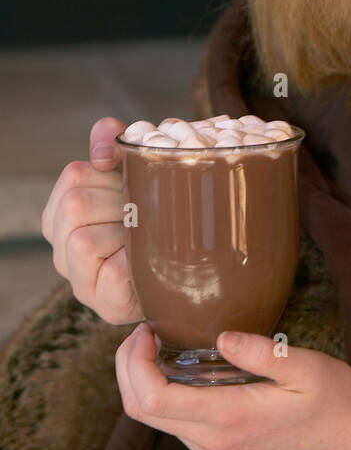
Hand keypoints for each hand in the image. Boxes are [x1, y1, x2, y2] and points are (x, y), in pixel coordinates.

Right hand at [41, 116, 142, 324]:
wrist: (190, 266)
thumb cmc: (155, 214)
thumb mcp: (134, 173)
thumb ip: (114, 143)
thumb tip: (104, 143)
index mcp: (61, 217)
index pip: (74, 175)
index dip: (110, 173)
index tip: (132, 183)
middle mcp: (62, 252)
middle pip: (75, 205)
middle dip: (118, 201)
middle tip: (145, 210)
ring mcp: (81, 283)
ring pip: (84, 240)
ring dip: (126, 231)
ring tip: (148, 235)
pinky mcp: (107, 307)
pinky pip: (113, 272)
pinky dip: (134, 261)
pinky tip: (150, 259)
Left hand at [115, 323, 350, 449]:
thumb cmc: (337, 404)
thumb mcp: (307, 367)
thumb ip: (261, 352)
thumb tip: (221, 336)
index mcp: (230, 418)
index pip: (152, 400)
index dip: (134, 364)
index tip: (146, 330)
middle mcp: (214, 444)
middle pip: (141, 413)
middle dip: (128, 369)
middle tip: (142, 333)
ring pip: (157, 422)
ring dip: (145, 384)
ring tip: (160, 345)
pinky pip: (179, 428)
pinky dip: (166, 398)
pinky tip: (185, 371)